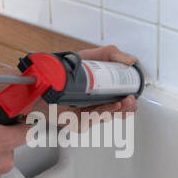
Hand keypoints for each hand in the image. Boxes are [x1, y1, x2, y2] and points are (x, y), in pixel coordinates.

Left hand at [26, 43, 140, 125]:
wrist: (45, 76)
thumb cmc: (67, 70)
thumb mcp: (93, 56)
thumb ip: (112, 54)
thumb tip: (131, 61)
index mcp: (102, 95)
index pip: (121, 104)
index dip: (128, 104)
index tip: (132, 97)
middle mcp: (95, 107)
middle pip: (115, 114)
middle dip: (124, 109)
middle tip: (128, 101)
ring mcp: (85, 116)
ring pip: (102, 118)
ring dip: (112, 112)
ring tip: (118, 104)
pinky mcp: (74, 123)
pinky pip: (87, 123)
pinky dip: (93, 117)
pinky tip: (97, 111)